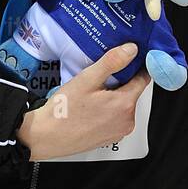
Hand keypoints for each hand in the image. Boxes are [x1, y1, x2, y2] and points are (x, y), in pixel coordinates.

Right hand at [17, 44, 148, 159]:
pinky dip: (108, 110)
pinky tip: (90, 107)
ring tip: (92, 93)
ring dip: (113, 96)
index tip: (129, 58)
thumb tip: (132, 49)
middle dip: (121, 82)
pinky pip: (115, 118)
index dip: (137, 66)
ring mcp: (118, 132)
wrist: (44, 137)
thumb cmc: (62, 111)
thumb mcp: (87, 79)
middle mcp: (127, 121)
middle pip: (133, 92)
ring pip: (123, 105)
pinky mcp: (109, 138)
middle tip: (101, 76)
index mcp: (125, 104)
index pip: (143, 78)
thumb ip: (112, 62)